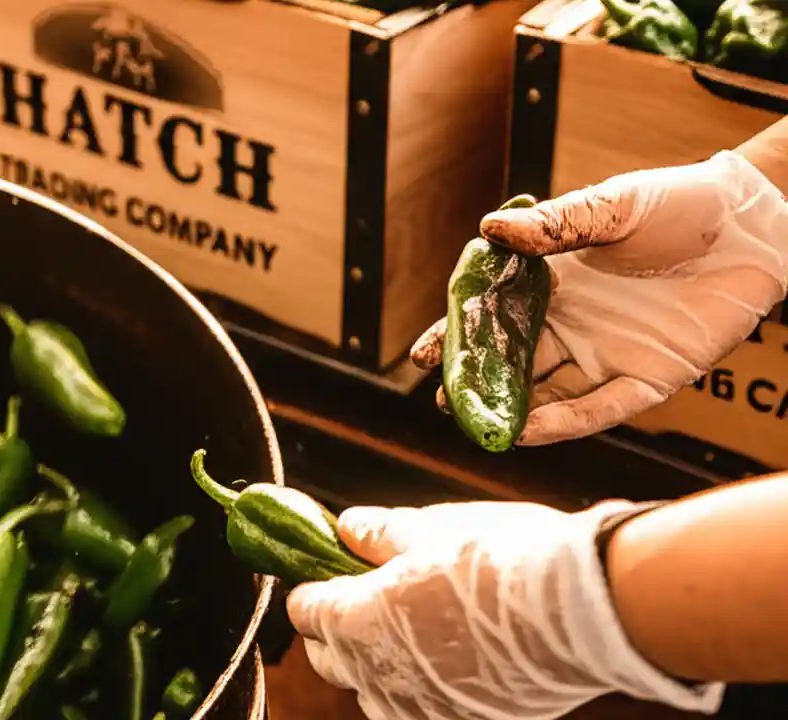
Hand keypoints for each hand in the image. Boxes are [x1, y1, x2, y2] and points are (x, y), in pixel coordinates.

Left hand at [286, 502, 723, 719]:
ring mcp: (421, 711)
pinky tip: (446, 662)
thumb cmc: (502, 560)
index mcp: (356, 622)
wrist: (584, 613)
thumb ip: (378, 533)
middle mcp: (379, 678)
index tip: (327, 571)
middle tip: (361, 595)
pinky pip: (420, 712)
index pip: (305, 611)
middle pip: (329, 658)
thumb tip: (347, 527)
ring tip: (407, 630)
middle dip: (334, 628)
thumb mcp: (431, 527)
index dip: (313, 587)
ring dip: (375, 665)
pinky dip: (419, 689)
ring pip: (371, 694)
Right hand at [414, 151, 787, 444]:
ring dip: (512, 411)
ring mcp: (607, 356)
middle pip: (512, 363)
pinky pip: (599, 409)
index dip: (457, 337)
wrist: (753, 223)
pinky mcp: (647, 380)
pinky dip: (564, 423)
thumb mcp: (611, 205)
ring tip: (477, 423)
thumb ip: (554, 224)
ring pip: (547, 394)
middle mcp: (573, 327)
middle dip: (476, 383)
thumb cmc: (680, 205)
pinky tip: (530, 431)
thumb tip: (490, 232)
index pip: (493, 318)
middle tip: (442, 398)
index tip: (423, 353)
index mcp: (554, 286)